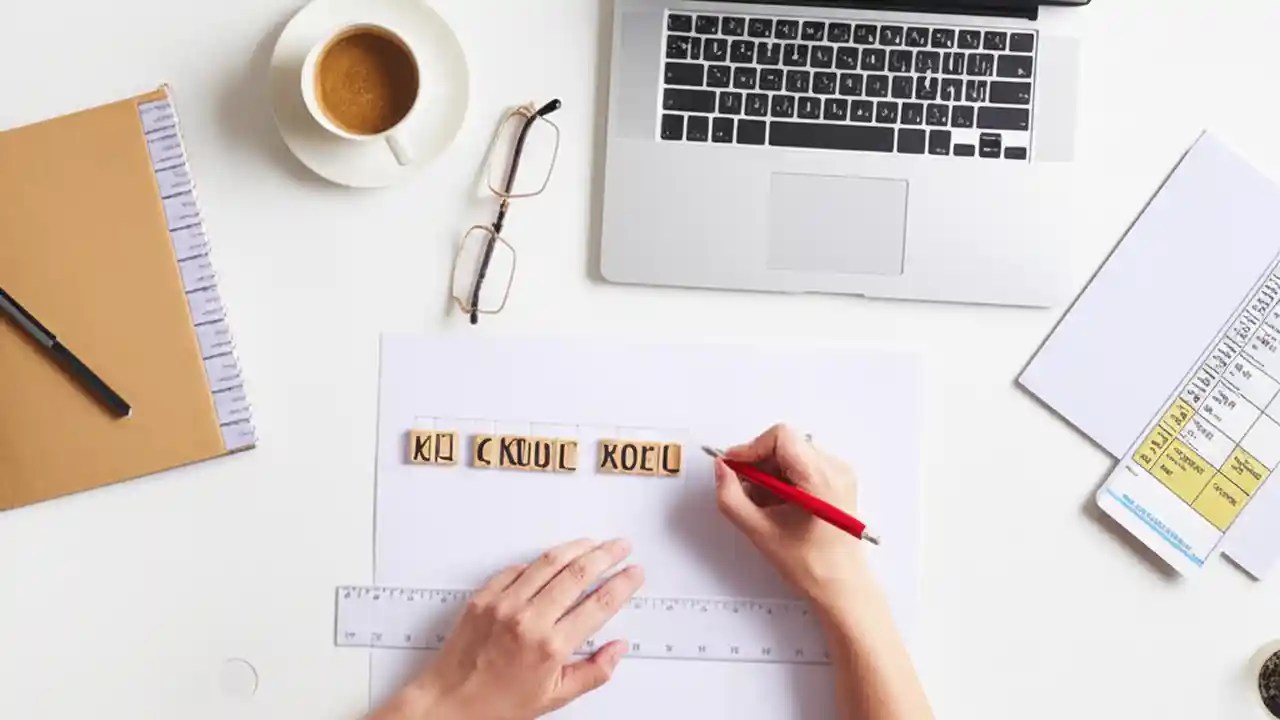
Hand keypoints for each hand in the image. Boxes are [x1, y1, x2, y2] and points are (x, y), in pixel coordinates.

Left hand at [373, 539, 645, 719]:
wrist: (447, 704)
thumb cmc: (495, 705)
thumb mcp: (554, 697)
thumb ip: (593, 672)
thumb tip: (618, 649)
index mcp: (551, 646)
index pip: (599, 604)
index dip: (623, 583)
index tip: (634, 573)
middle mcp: (529, 619)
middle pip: (579, 573)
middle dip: (606, 554)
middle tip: (620, 546)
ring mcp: (504, 604)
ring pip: (549, 562)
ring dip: (576, 548)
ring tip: (593, 543)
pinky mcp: (484, 597)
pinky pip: (517, 569)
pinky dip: (538, 561)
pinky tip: (550, 560)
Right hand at [714, 424, 869, 611]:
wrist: (842, 585)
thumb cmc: (812, 566)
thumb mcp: (760, 532)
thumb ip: (731, 498)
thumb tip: (721, 470)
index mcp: (821, 479)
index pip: (781, 437)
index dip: (751, 448)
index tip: (734, 466)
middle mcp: (835, 469)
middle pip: (785, 444)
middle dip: (758, 464)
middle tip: (744, 489)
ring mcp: (839, 473)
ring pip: (792, 453)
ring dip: (769, 473)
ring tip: (763, 504)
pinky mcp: (837, 480)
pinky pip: (803, 465)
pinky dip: (783, 479)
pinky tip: (778, 505)